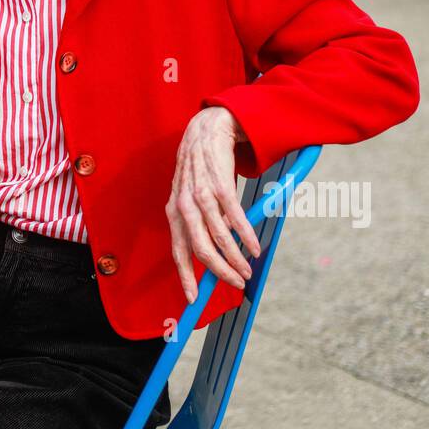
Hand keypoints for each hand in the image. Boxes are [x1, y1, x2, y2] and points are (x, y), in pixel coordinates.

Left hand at [166, 106, 261, 304]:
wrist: (206, 129)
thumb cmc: (201, 170)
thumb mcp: (191, 198)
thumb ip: (198, 225)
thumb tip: (213, 257)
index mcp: (174, 211)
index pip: (178, 251)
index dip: (186, 276)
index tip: (193, 299)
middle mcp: (184, 204)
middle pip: (200, 249)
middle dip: (219, 271)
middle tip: (236, 284)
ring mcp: (201, 193)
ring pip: (218, 236)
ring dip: (235, 257)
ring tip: (248, 269)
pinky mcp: (220, 182)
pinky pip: (234, 215)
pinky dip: (245, 234)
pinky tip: (254, 246)